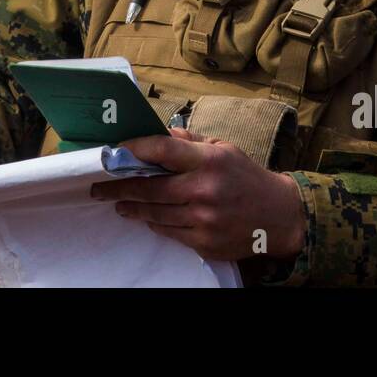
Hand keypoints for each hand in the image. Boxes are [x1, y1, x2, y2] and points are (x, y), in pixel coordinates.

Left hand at [90, 129, 305, 262]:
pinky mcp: (204, 242)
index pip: (162, 150)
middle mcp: (204, 190)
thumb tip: (158, 134)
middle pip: (149, 188)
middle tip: (99, 187)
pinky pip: (168, 232)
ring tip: (117, 202)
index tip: (114, 151)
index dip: (134, 149)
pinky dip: (154, 222)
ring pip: (154, 213)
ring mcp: (203, 219)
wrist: (278, 216)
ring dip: (131, 208)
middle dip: (119, 186)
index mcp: (209, 161)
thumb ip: (189, 142)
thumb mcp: (223, 148)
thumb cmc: (246, 177)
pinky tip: (145, 216)